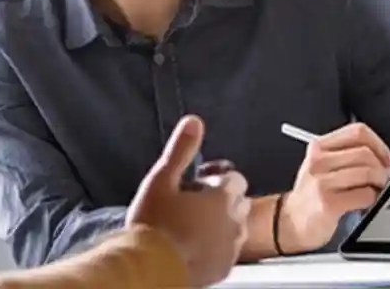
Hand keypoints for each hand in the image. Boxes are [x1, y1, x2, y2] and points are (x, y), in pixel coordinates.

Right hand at [127, 116, 250, 286]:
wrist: (151, 267)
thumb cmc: (154, 225)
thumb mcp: (162, 178)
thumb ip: (181, 149)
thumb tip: (194, 123)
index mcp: (221, 197)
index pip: (235, 178)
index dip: (217, 178)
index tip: (198, 181)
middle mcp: (233, 222)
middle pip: (238, 202)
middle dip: (221, 200)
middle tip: (193, 203)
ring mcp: (230, 247)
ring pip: (235, 228)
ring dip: (220, 223)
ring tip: (191, 225)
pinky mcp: (224, 268)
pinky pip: (227, 251)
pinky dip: (216, 246)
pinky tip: (194, 246)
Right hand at [280, 123, 389, 252]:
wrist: (292, 221)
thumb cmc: (312, 194)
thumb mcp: (321, 166)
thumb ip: (347, 155)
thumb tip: (381, 157)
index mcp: (318, 147)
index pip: (357, 132)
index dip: (378, 145)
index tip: (384, 158)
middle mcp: (318, 161)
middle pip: (365, 153)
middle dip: (381, 167)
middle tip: (382, 178)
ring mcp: (322, 182)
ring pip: (368, 172)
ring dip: (379, 183)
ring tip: (374, 190)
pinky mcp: (328, 203)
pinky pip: (365, 194)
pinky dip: (371, 199)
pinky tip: (362, 202)